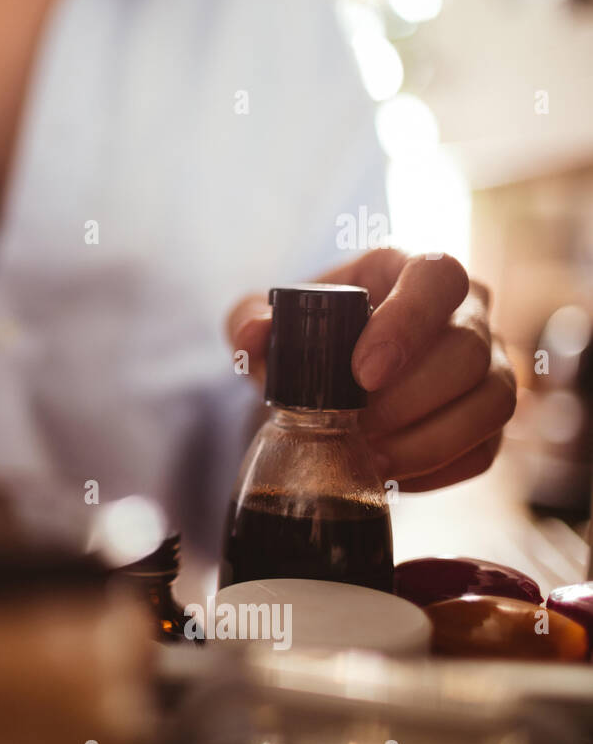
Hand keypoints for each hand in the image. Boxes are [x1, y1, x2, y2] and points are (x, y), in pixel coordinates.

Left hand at [227, 248, 516, 491]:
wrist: (327, 377)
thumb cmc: (308, 335)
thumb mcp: (269, 321)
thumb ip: (250, 320)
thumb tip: (252, 335)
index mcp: (413, 269)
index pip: (438, 277)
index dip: (409, 325)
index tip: (362, 374)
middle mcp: (468, 310)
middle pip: (470, 349)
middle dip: (410, 399)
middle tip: (356, 426)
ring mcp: (490, 363)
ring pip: (493, 401)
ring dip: (429, 440)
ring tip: (369, 457)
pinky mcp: (488, 418)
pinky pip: (484, 449)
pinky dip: (436, 469)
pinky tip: (387, 474)